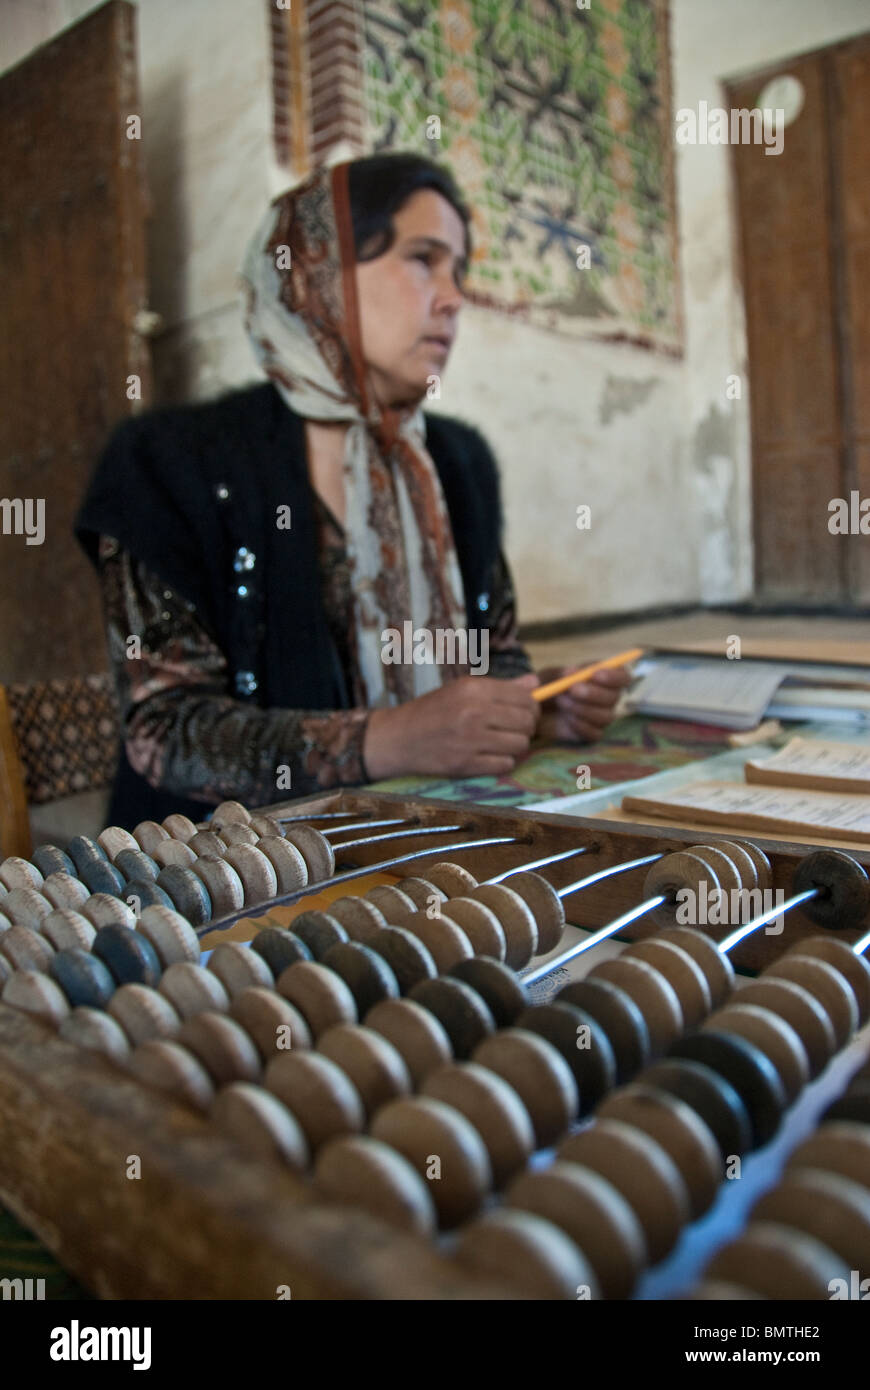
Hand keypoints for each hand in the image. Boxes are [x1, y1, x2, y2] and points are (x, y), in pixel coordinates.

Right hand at [363, 672, 540, 778]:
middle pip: (527, 721)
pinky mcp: (466, 765)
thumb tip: (535, 683)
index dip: (532, 706)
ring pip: (520, 744)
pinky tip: (492, 756)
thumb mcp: (462, 690)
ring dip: (516, 745)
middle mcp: (474, 712)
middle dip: (527, 727)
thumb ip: (501, 687)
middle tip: (515, 729)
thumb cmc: (433, 710)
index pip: (524, 697)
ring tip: (503, 742)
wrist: (399, 738)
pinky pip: (505, 764)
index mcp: (474, 689)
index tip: (526, 712)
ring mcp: (470, 740)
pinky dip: (504, 762)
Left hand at [536, 661, 630, 742]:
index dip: (614, 676)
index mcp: (602, 677)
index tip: (595, 674)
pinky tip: (567, 720)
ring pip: (606, 716)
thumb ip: (559, 674)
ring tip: (561, 702)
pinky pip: (595, 733)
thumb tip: (573, 671)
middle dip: (593, 693)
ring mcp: (600, 717)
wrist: (532, 711)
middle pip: (614, 697)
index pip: (622, 676)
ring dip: (583, 709)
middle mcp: (606, 697)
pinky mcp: (591, 734)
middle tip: (572, 689)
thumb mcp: (548, 676)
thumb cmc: (545, 687)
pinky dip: (581, 726)